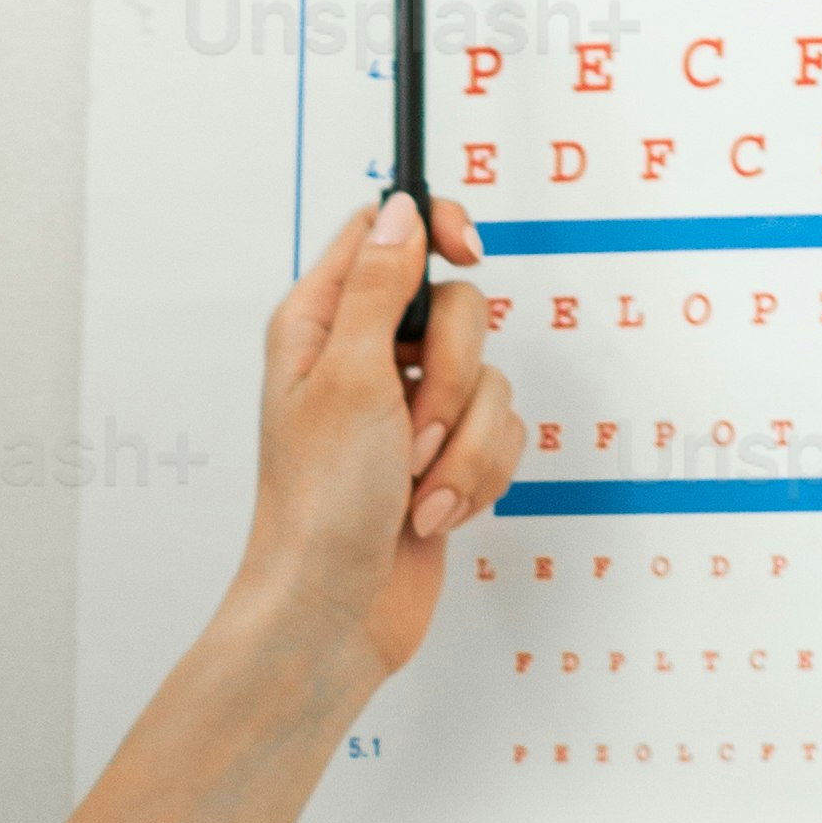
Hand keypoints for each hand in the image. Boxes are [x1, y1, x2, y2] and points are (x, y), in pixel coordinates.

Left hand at [241, 194, 522, 684]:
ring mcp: (410, 412)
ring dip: (466, 448)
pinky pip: (503, 437)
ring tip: (416, 490)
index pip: (388, 233)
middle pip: (461, 310)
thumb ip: (382, 288)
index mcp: (323, 325)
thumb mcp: (348, 377)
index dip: (436, 229)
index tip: (469, 252)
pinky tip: (434, 514)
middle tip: (412, 434)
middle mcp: (367, 360)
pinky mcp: (446, 459)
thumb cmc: (319, 506)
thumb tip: (403, 210)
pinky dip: (477, 479)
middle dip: (455, 381)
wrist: (333, 612)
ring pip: (491, 382)